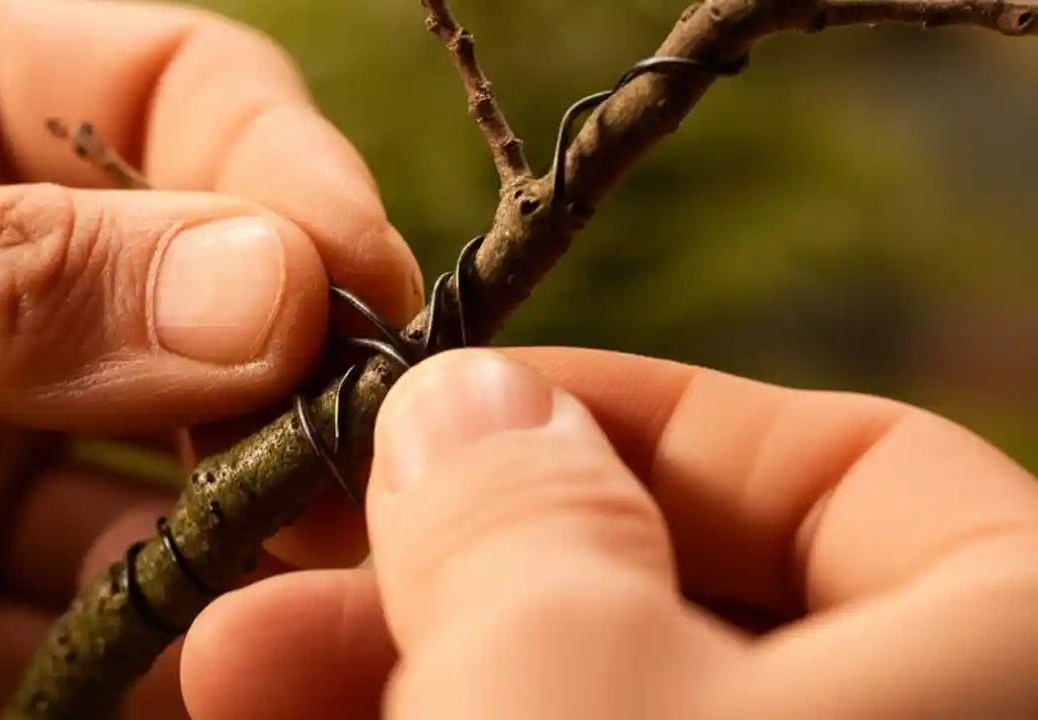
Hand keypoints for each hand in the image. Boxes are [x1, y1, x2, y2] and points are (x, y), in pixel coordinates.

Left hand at [0, 0, 419, 716]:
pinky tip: (206, 676)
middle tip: (370, 467)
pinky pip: (75, 633)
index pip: (171, 97)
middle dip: (286, 388)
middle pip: (195, 314)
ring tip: (308, 592)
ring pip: (154, 491)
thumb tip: (277, 291)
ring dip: (232, 542)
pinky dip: (146, 661)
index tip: (360, 289)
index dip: (281, 178)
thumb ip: (6, 271)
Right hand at [186, 348, 1037, 718]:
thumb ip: (525, 516)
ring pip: (605, 705)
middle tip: (282, 552)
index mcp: (1016, 656)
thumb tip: (468, 403)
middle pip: (690, 597)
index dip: (618, 413)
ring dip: (408, 668)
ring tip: (230, 661)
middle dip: (461, 561)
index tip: (434, 412)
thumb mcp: (571, 682)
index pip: (842, 464)